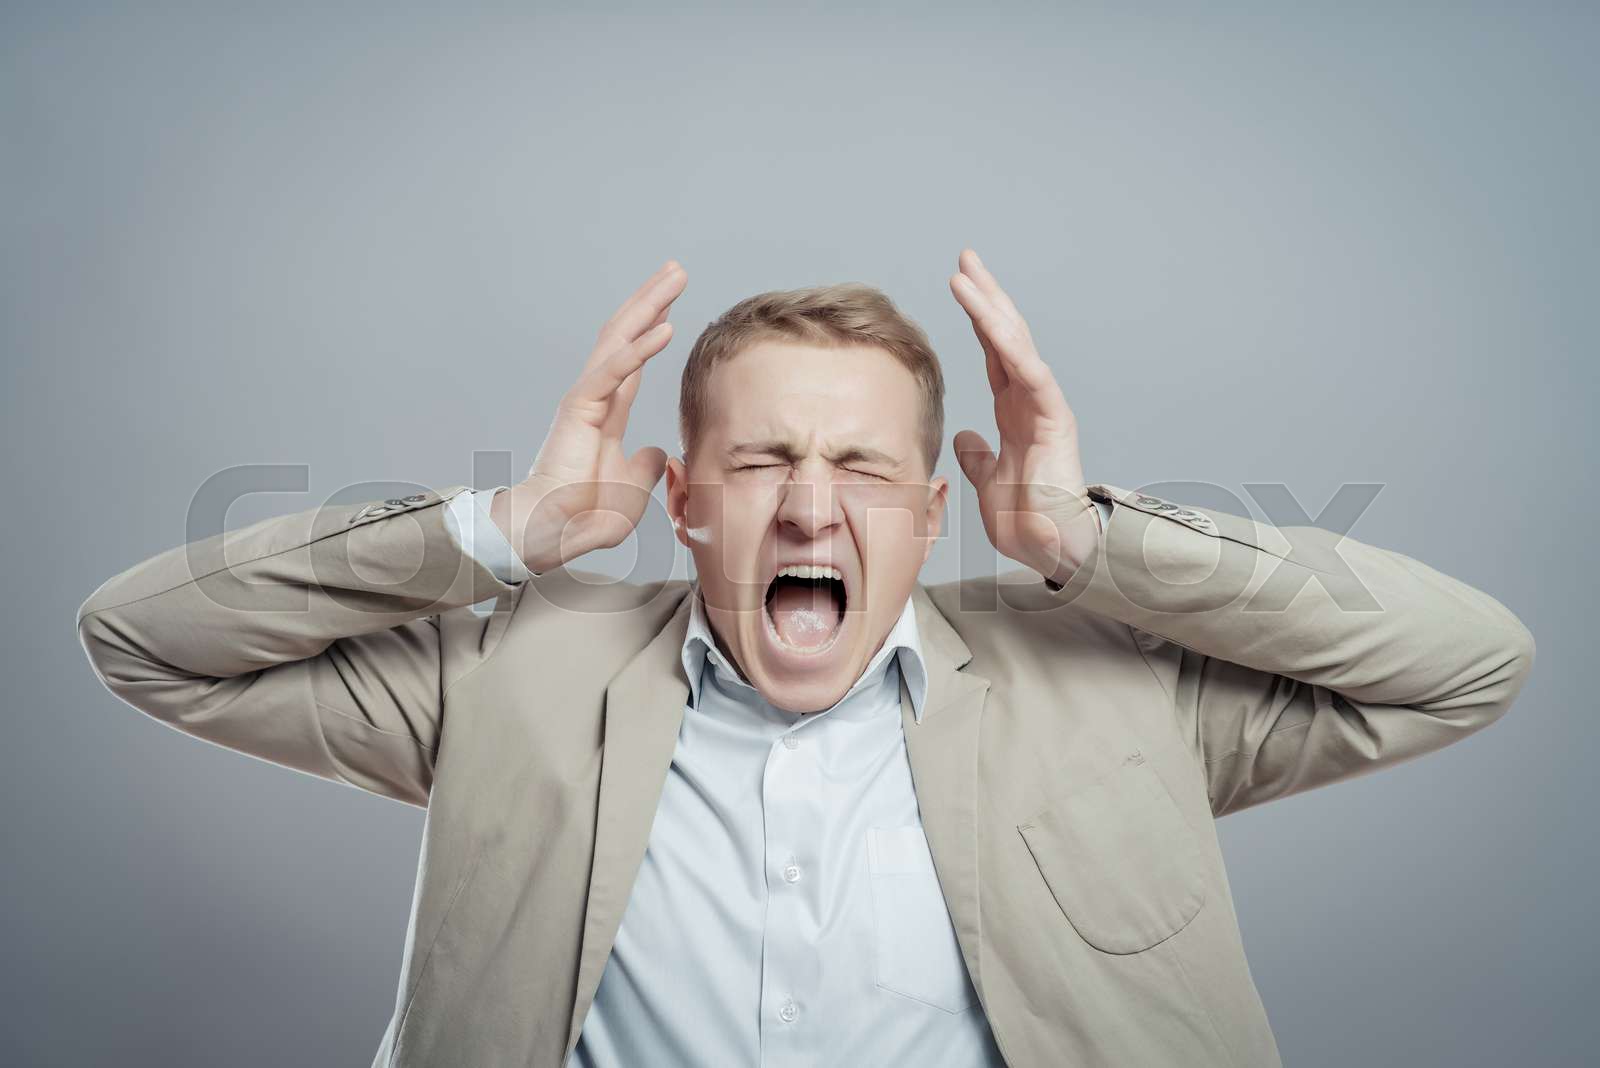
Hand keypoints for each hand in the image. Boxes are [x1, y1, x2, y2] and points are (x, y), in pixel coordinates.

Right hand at [491, 260, 685, 572]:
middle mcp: (595, 400)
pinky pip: (612, 372)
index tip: (672, 305)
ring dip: (648, 306)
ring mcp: (585, 402)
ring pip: (618, 341)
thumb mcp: (629, 494)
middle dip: (651, 301)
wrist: (546, 533)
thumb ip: (644, 470)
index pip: (632, 362)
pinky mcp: (578, 411)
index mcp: (606, 416)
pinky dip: (639, 349)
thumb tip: (657, 452)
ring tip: (673, 276)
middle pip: (626, 337)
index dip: (651, 330)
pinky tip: (664, 327)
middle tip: (675, 268)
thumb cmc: (580, 519)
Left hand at [948, 249, 1099, 586]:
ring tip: (965, 272)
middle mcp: (1030, 401)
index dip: (977, 320)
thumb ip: (978, 457)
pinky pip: (1027, 369)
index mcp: (1014, 411)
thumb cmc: (1028, 522)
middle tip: (966, 257)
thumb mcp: (988, 483)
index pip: (993, 354)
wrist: (1053, 550)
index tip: (958, 285)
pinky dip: (1005, 341)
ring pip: (1015, 343)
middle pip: (1005, 336)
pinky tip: (985, 315)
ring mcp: (1044, 405)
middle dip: (986, 295)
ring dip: (989, 306)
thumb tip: (966, 437)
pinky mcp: (1053, 416)